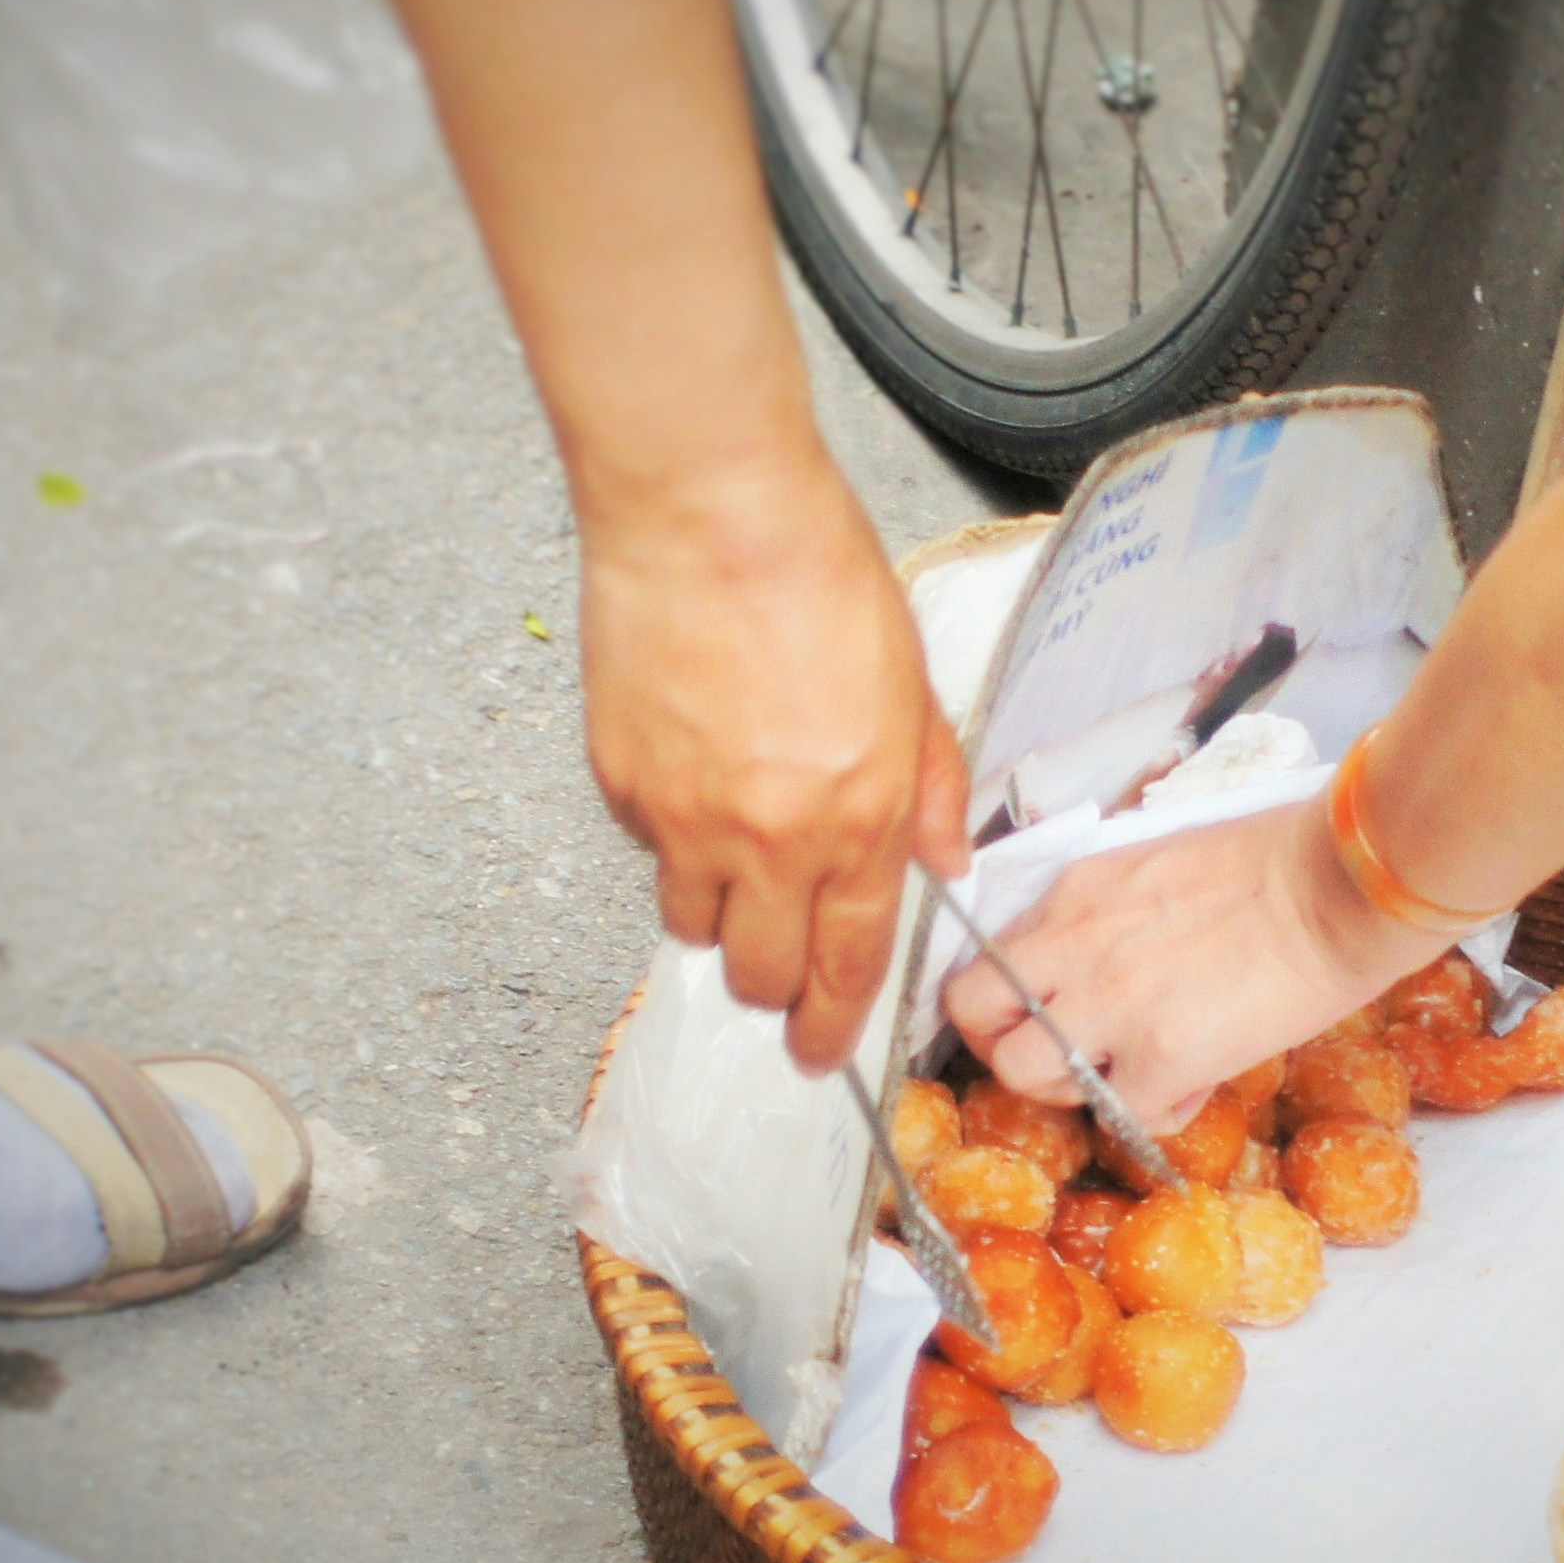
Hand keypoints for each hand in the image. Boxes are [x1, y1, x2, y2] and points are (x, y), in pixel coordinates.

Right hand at [582, 471, 971, 1071]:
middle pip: (758, 975)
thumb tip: (943, 862)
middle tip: (778, 966)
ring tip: (736, 849)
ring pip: (691, 925)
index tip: (819, 1049)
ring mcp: (683, 818)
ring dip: (718, 912)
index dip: (831, 1021)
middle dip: (773, 986)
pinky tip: (692, 765)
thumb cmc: (817, 576)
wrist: (708, 514)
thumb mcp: (911, 683)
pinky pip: (644, 847)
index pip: (846, 963)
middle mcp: (767, 840)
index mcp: (857, 820)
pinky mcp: (620, 783)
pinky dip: (668, 833)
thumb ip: (928, 787)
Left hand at [945, 799, 1442, 1128]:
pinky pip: (1124, 1116)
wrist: (1340, 885)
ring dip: (1068, 1087)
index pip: (988, 957)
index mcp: (1074, 895)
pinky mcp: (1163, 1059)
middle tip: (1055, 1057)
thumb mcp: (1156, 864)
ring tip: (1124, 1077)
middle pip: (974, 1014)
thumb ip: (1106, 915)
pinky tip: (1192, 1087)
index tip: (1037, 1012)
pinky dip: (1156, 1113)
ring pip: (1024, 1075)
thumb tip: (1095, 959)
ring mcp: (1111, 1007)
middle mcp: (1073, 948)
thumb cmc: (1275, 862)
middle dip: (1002, 1044)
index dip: (1006, 997)